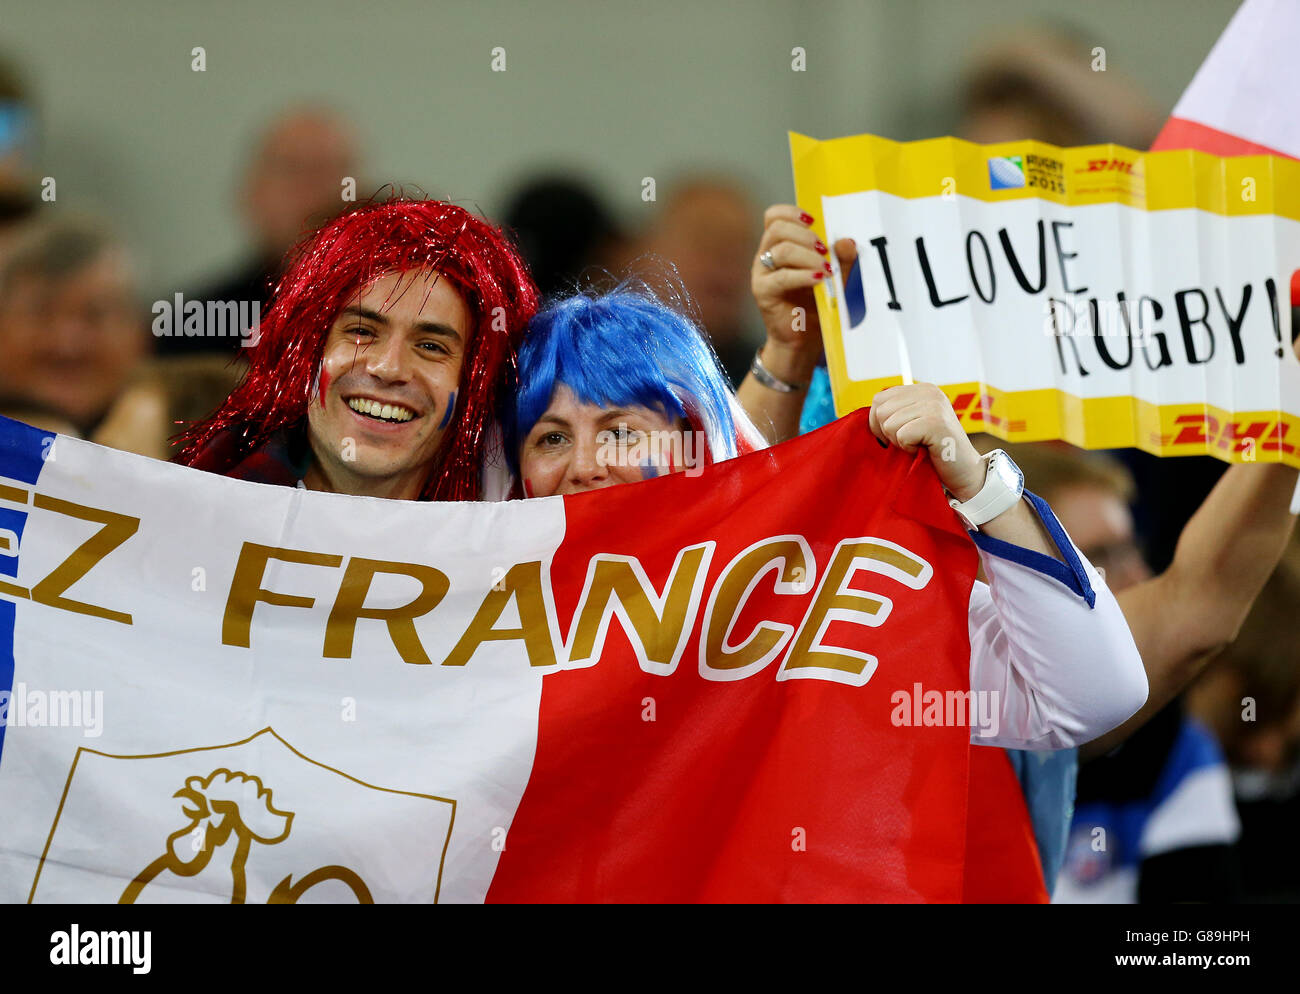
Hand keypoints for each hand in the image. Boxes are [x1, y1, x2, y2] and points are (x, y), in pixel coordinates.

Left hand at [868, 383, 985, 500]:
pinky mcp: (936, 422)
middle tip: (911, 443)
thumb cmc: (933, 452)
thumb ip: (894, 413)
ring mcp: (934, 404)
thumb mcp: (912, 424)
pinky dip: (908, 449)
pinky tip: (925, 450)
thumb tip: (862, 418)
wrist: (964, 474)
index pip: (878, 399)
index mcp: (921, 389)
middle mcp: (929, 391)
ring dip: (900, 442)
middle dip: (889, 434)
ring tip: (920, 446)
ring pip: (888, 424)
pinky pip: (901, 435)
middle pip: (880, 410)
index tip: (898, 437)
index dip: (879, 424)